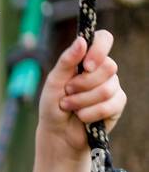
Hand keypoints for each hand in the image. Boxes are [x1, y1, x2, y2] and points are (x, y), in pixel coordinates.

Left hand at [39, 29, 125, 157]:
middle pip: (108, 66)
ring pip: (107, 88)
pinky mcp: (117, 104)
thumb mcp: (54, 81)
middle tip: (67, 92)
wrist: (58, 132)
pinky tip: (81, 116)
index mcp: (87, 58)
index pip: (104, 39)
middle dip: (82, 84)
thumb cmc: (53, 104)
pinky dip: (90, 113)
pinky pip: (109, 105)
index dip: (99, 50)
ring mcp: (113, 86)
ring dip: (81, 101)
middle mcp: (103, 70)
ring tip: (69, 106)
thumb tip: (81, 40)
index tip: (86, 66)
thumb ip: (66, 61)